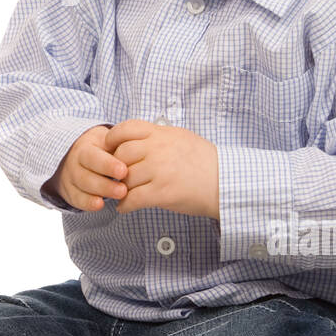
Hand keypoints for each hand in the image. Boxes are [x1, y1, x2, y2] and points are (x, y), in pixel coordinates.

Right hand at [46, 124, 129, 210]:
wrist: (80, 156)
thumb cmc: (102, 149)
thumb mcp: (108, 141)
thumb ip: (118, 145)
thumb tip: (134, 150)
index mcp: (84, 148)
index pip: (93, 157)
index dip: (107, 165)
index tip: (123, 171)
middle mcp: (74, 163)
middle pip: (86, 175)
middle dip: (105, 184)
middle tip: (123, 190)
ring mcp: (70, 179)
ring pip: (82, 188)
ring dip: (100, 193)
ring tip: (119, 196)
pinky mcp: (71, 193)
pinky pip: (77, 200)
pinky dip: (87, 204)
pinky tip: (100, 205)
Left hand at [103, 119, 219, 218]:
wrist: (225, 182)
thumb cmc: (205, 162)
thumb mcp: (181, 138)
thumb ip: (158, 137)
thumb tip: (137, 138)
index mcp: (162, 134)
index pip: (127, 128)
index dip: (113, 138)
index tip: (110, 149)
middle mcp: (159, 149)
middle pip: (122, 154)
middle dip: (115, 167)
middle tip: (115, 176)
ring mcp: (160, 170)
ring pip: (125, 178)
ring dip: (119, 188)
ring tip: (120, 194)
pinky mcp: (163, 192)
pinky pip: (133, 198)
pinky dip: (124, 205)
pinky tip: (124, 207)